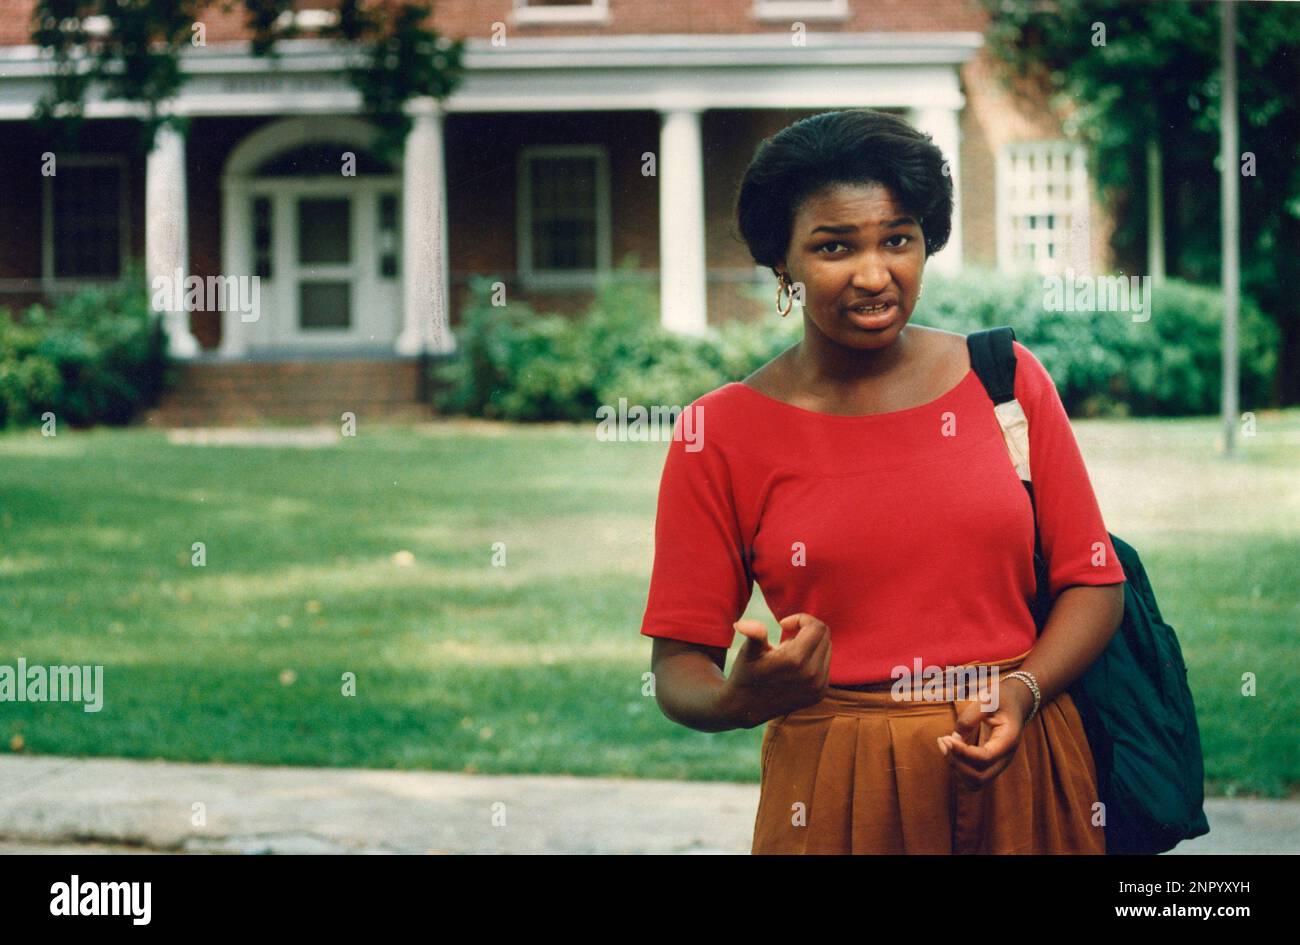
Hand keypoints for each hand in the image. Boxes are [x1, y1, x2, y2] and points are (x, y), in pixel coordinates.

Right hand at [720, 613, 830, 728]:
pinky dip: (813, 659)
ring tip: (788, 654)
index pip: (816, 627)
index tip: (783, 626)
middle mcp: (811, 674)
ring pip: (827, 649)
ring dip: (810, 644)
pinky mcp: (820, 693)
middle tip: (786, 637)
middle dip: (806, 630)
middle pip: (824, 636)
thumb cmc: (746, 673)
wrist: (747, 708)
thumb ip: (753, 635)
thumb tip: (740, 624)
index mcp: (795, 660)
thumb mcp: (747, 651)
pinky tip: (795, 666)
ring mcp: (818, 686)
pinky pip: (826, 665)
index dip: (801, 619)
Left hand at [937, 681, 1029, 789]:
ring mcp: (998, 764)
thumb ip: (970, 717)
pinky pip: (973, 778)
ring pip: (975, 782)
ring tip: (944, 743)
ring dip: (956, 768)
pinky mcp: (990, 765)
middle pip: (980, 777)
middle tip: (943, 739)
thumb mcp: (988, 698)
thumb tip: (954, 739)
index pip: (985, 758)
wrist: (1013, 703)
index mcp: (1008, 740)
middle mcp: (1005, 757)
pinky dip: (958, 769)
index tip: (947, 738)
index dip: (963, 752)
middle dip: (957, 762)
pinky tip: (950, 749)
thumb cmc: (1000, 698)